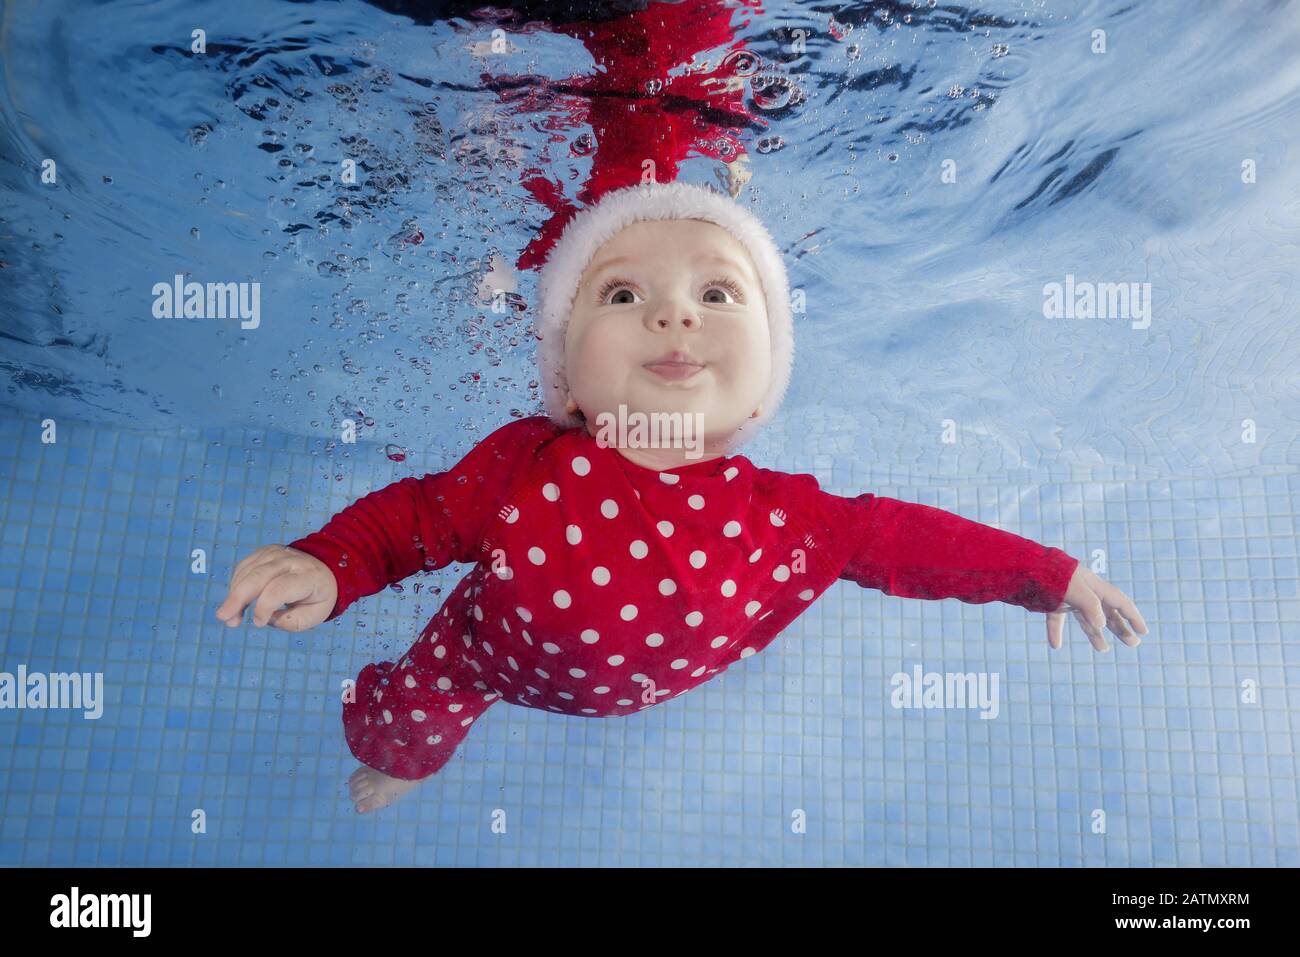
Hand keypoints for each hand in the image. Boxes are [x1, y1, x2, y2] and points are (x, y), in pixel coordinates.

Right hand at [214, 545, 337, 632]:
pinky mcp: (264, 552)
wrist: (324, 568)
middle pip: (259, 576)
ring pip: (248, 571)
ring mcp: (276, 553)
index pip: (280, 588)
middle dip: (238, 598)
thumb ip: (291, 622)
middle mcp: (291, 560)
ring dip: (234, 594)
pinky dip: (235, 585)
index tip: (258, 623)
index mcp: (308, 576)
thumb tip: (267, 619)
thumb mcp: (315, 615)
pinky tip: (235, 601)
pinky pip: (244, 567)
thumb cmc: (317, 596)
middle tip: (224, 617)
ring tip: (229, 616)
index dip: (264, 606)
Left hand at [1046, 564, 1147, 651]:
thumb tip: (1101, 625)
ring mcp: (1067, 597)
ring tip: (1103, 649)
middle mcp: (1084, 591)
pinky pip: (1056, 619)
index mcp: (1094, 585)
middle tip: (1132, 643)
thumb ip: (1089, 606)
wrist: (1026, 564)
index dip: (1133, 617)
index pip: (1120, 602)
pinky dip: (1056, 632)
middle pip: (1106, 611)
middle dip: (1119, 627)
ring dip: (1094, 633)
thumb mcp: (1075, 589)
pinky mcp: (1050, 601)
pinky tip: (1055, 645)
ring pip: (1085, 617)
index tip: (1143, 632)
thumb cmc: (1053, 575)